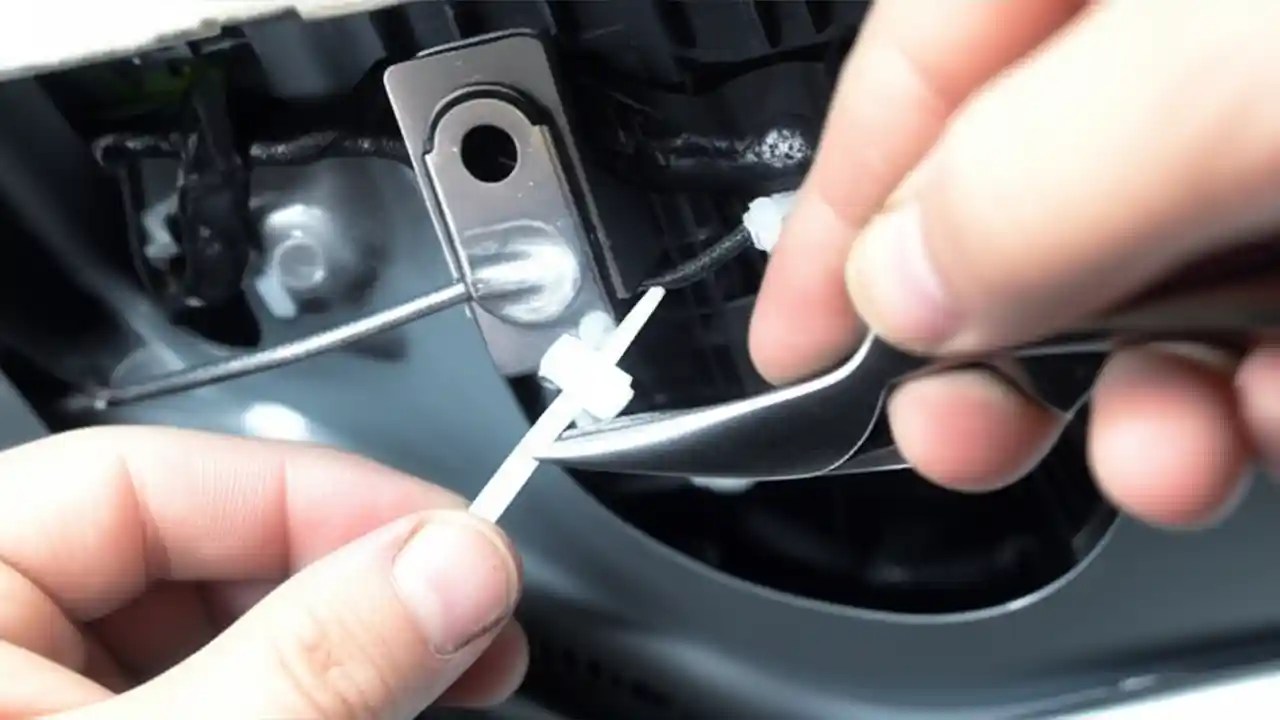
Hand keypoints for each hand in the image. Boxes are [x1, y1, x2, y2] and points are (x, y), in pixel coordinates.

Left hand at [0, 426, 524, 718]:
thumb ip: (310, 662)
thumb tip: (454, 563)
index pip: (142, 476)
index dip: (317, 495)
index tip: (446, 539)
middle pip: (195, 557)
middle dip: (353, 585)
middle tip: (468, 619)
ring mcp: (37, 708)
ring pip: (217, 638)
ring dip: (349, 646)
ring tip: (450, 671)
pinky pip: (212, 700)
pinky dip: (306, 698)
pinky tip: (383, 702)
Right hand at [750, 0, 1279, 526]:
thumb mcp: (1221, 67)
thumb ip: (1034, 179)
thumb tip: (898, 287)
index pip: (918, 68)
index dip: (837, 220)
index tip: (790, 350)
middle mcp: (1186, 24)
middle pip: (1027, 191)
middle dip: (992, 344)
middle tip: (961, 431)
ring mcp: (1272, 105)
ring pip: (1159, 271)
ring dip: (1143, 397)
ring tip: (1167, 459)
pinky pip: (1273, 302)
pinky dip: (1260, 388)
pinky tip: (1269, 411)